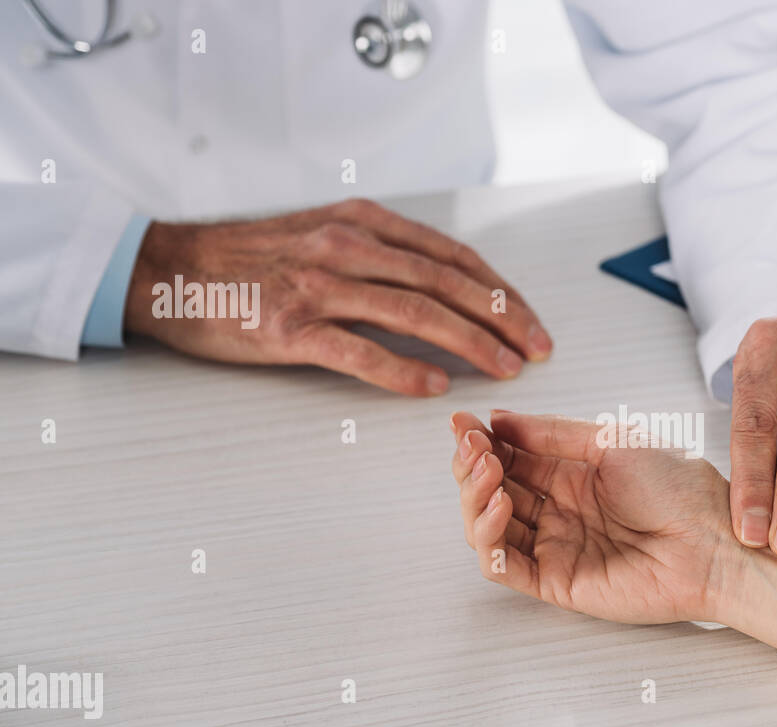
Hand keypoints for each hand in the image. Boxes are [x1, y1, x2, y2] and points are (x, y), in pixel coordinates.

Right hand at [123, 198, 551, 394]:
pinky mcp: (289, 328)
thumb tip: (446, 288)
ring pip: (414, 313)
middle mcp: (347, 247)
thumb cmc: (253, 258)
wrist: (172, 269)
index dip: (500, 291)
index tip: (532, 321)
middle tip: (538, 350)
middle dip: (502, 318)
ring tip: (505, 368)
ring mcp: (318, 287)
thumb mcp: (325, 234)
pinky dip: (403, 370)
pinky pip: (359, 350)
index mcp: (362, 223)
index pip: (452, 257)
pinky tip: (436, 387)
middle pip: (445, 284)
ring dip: (469, 343)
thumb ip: (383, 254)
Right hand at [449, 411, 776, 647]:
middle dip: (471, 466)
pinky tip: (500, 507)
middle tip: (471, 446)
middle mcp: (560, 512)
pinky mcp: (559, 583)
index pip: (508, 459)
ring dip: (474, 499)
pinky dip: (489, 539)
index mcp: (573, 476)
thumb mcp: (614, 441)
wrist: (717, 540)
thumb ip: (554, 434)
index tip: (461, 421)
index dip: (479, 441)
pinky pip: (505, 568)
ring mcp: (557, 548)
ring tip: (485, 472)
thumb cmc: (683, 488)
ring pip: (488, 530)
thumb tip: (499, 421)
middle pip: (490, 493)